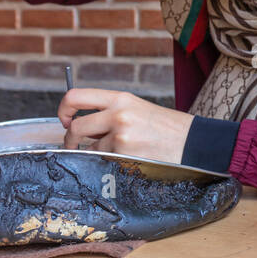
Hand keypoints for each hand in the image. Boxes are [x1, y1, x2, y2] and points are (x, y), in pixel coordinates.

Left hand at [59, 88, 194, 164]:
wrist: (192, 141)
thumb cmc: (167, 127)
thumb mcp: (138, 108)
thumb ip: (111, 112)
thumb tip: (84, 125)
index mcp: (121, 98)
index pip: (76, 96)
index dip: (63, 109)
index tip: (65, 120)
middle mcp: (118, 113)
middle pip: (76, 126)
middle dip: (70, 140)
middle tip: (74, 146)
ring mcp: (121, 134)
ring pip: (90, 147)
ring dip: (96, 152)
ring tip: (116, 151)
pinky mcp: (125, 153)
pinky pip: (105, 159)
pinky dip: (110, 161)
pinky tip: (127, 157)